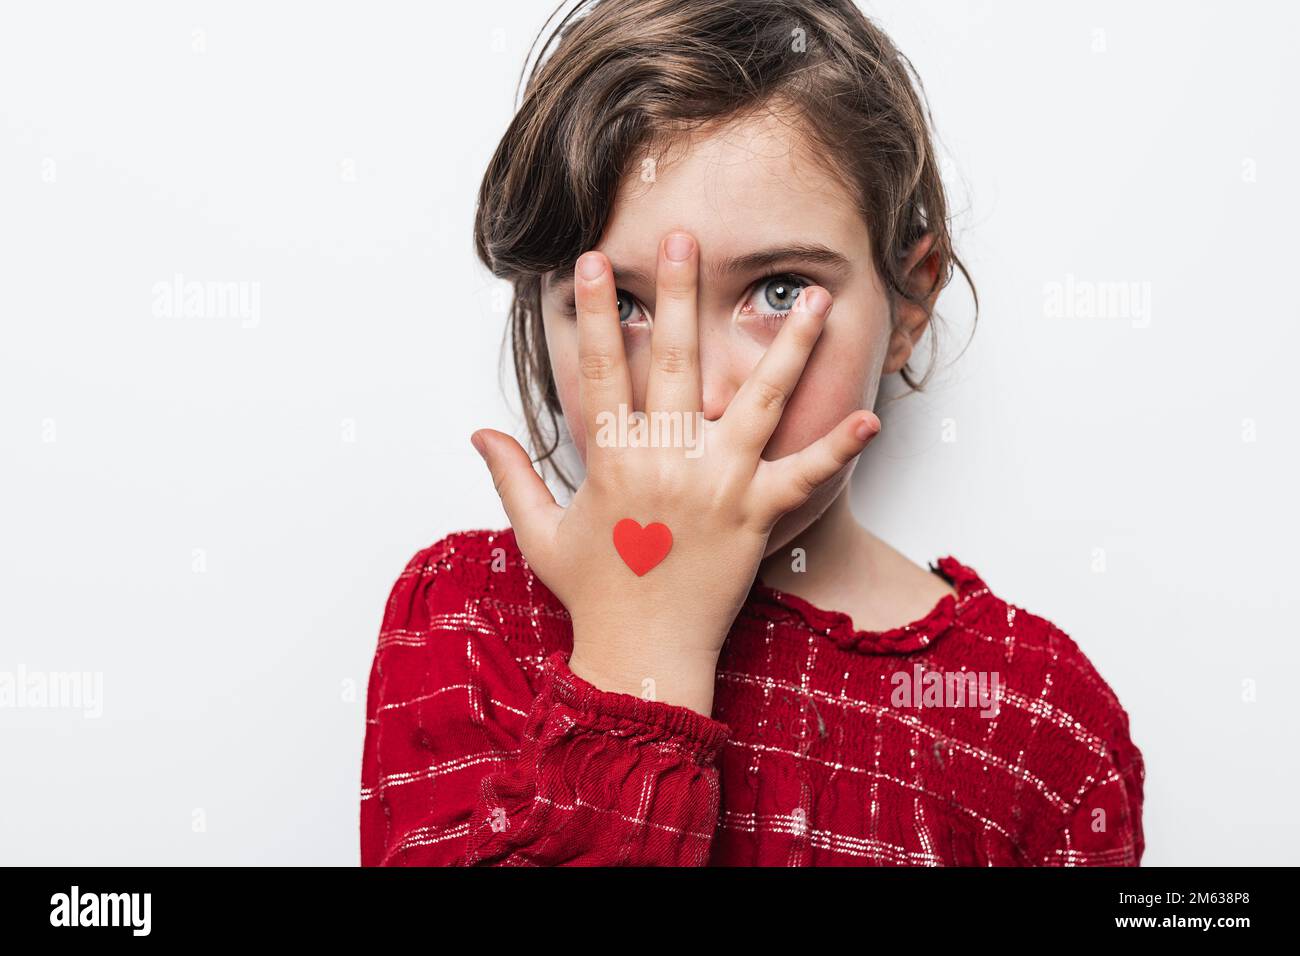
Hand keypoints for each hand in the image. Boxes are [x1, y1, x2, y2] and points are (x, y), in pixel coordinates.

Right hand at [471, 231, 879, 713]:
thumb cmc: (594, 594)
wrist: (643, 654)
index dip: (594, 313)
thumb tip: (478, 432)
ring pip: (757, 400)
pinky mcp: (757, 515)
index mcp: (613, 461)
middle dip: (678, 294)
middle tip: (686, 238)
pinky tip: (870, 417)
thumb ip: (512, 477)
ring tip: (811, 299)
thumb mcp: (540, 534)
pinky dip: (837, 449)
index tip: (590, 261)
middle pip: (674, 362)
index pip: (600, 371)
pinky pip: (803, 476)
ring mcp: (717, 485)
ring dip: (786, 346)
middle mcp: (666, 461)